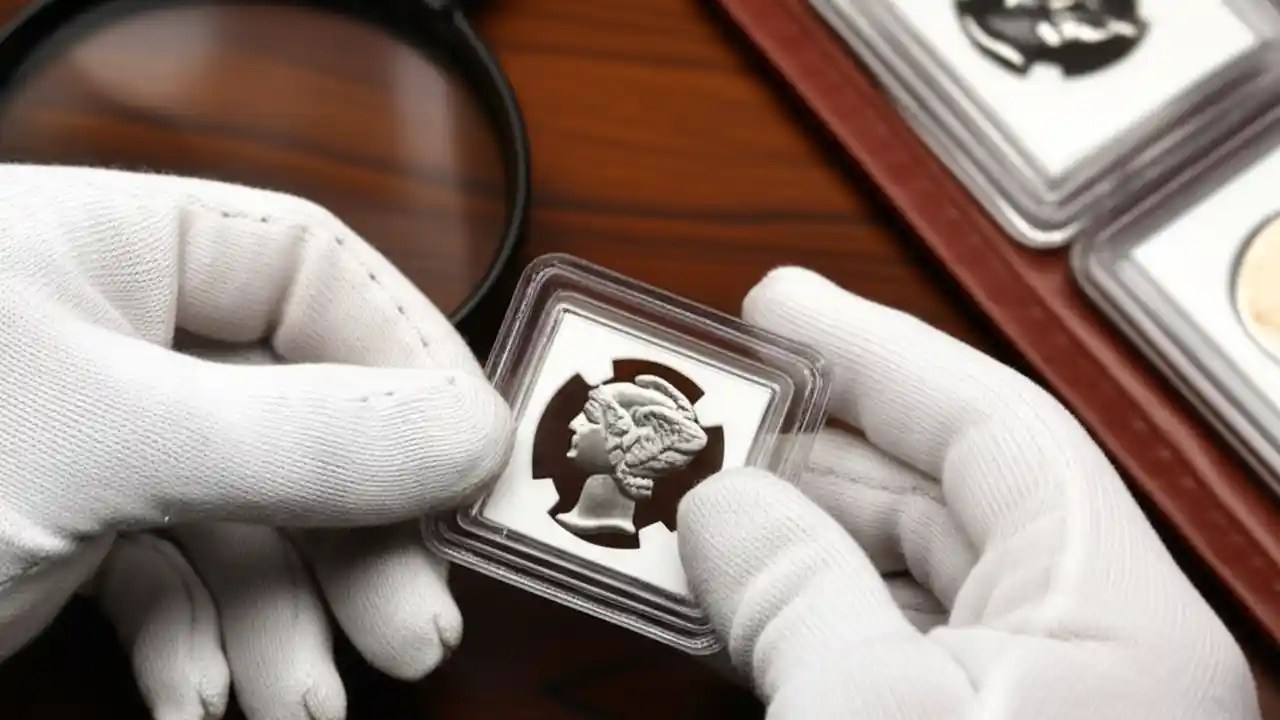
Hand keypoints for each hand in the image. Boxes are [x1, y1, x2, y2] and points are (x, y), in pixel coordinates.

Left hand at [0, 165, 511, 719]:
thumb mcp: (103, 443)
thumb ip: (302, 435)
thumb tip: (464, 435)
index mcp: (111, 248)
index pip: (313, 272)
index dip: (406, 362)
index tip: (472, 463)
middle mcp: (112, 336)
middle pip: (300, 412)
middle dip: (358, 530)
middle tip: (417, 623)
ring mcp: (94, 441)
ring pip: (247, 511)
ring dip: (290, 613)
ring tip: (315, 699)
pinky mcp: (65, 533)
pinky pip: (174, 575)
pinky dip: (201, 642)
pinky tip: (204, 701)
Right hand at [678, 268, 1259, 718]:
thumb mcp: (868, 713)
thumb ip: (795, 594)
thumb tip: (727, 506)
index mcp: (1118, 624)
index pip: (999, 427)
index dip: (880, 349)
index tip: (785, 305)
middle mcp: (1091, 658)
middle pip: (950, 497)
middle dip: (823, 446)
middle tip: (722, 413)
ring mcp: (1035, 709)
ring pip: (912, 582)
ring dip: (805, 540)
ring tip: (710, 508)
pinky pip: (891, 654)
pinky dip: (814, 620)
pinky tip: (745, 609)